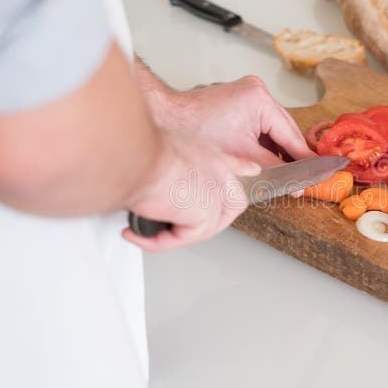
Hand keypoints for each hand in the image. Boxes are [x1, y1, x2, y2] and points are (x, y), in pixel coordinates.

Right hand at [122, 136, 261, 250]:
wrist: (134, 156)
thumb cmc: (140, 147)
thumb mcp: (161, 146)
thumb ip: (173, 162)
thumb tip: (166, 177)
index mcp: (210, 155)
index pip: (234, 165)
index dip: (242, 170)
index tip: (252, 170)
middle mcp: (219, 174)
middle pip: (224, 208)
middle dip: (195, 223)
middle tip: (165, 227)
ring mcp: (216, 195)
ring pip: (198, 228)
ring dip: (168, 233)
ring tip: (143, 226)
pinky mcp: (206, 216)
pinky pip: (180, 238)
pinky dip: (154, 240)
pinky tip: (134, 232)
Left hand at [124, 71, 312, 250]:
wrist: (164, 119)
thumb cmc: (194, 132)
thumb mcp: (241, 157)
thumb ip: (273, 171)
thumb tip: (297, 183)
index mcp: (259, 99)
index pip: (291, 135)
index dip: (304, 160)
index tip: (319, 174)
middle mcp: (257, 92)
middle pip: (286, 131)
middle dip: (293, 157)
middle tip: (303, 180)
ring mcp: (248, 95)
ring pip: (274, 130)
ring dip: (279, 152)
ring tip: (284, 176)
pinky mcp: (239, 102)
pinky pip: (261, 127)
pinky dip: (265, 145)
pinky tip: (265, 163)